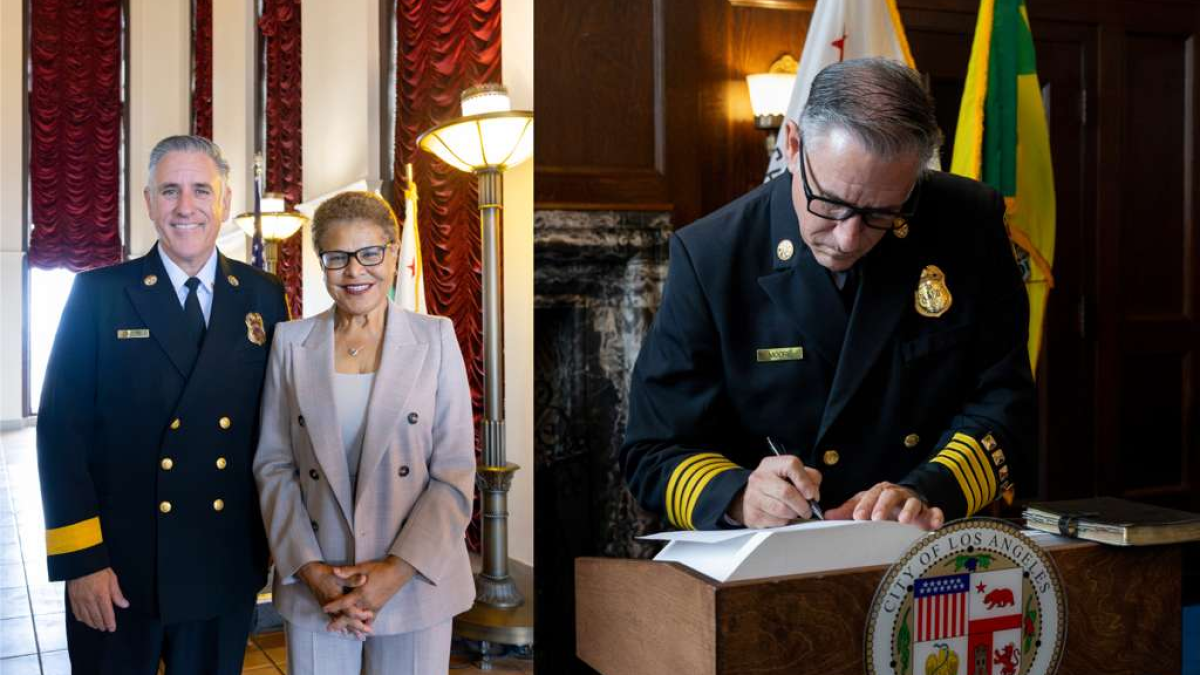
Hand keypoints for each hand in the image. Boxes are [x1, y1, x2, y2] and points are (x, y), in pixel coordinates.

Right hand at [67, 567, 128, 631]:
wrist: (80, 563)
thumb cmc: (97, 570)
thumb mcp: (112, 579)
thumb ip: (117, 594)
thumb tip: (124, 604)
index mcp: (101, 595)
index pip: (107, 614)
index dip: (110, 623)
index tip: (112, 628)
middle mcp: (90, 600)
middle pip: (97, 617)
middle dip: (102, 625)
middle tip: (105, 628)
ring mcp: (80, 601)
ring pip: (86, 617)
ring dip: (92, 623)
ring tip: (97, 626)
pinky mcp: (72, 599)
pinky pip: (76, 613)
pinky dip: (81, 618)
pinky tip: (84, 620)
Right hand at [297, 562, 373, 638]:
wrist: (310, 575)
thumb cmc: (325, 574)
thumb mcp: (338, 575)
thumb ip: (351, 579)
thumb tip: (364, 579)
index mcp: (337, 599)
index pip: (350, 611)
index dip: (360, 614)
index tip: (371, 615)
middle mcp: (332, 607)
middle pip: (346, 620)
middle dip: (357, 627)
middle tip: (368, 632)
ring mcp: (329, 609)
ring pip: (341, 622)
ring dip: (351, 629)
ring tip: (360, 636)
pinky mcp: (327, 609)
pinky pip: (335, 621)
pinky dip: (342, 626)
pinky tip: (345, 632)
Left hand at [321, 556, 415, 625]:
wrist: (398, 572)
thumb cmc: (380, 568)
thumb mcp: (363, 567)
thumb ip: (348, 571)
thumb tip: (334, 571)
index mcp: (361, 592)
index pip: (344, 602)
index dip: (334, 606)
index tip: (324, 609)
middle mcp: (367, 602)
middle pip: (350, 616)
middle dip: (339, 622)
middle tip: (329, 628)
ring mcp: (374, 606)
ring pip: (360, 620)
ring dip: (350, 626)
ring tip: (342, 631)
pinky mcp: (379, 607)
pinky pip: (370, 619)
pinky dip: (365, 625)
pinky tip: (362, 630)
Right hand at [727, 455, 821, 527]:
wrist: (750, 497)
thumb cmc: (775, 485)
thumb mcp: (791, 474)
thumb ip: (809, 478)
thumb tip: (814, 494)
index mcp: (772, 465)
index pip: (792, 465)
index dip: (805, 481)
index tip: (811, 494)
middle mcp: (760, 478)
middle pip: (787, 492)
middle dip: (802, 505)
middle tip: (807, 510)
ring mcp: (753, 496)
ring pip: (782, 509)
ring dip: (794, 514)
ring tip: (794, 512)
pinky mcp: (753, 514)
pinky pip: (776, 522)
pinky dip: (784, 521)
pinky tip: (782, 516)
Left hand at [824, 481, 944, 530]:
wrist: (907, 500)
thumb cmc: (882, 504)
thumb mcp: (864, 505)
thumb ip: (847, 510)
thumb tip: (826, 516)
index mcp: (880, 492)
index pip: (871, 495)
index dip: (865, 505)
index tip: (858, 517)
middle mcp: (897, 495)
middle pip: (891, 495)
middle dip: (883, 506)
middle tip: (876, 519)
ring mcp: (914, 503)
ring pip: (913, 502)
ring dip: (908, 511)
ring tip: (904, 521)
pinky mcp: (928, 513)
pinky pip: (935, 512)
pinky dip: (936, 517)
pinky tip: (934, 525)